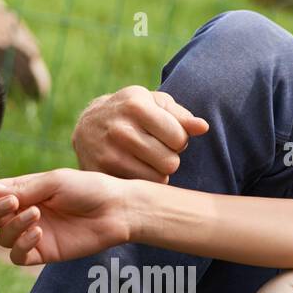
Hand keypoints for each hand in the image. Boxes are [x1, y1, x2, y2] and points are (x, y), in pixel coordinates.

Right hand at [0, 169, 132, 265]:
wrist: (116, 210)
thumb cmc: (88, 188)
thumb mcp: (54, 181)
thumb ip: (23, 188)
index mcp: (23, 191)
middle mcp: (24, 212)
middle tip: (14, 203)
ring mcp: (32, 234)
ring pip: (2, 238)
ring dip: (12, 227)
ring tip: (36, 216)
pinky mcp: (43, 252)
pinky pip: (17, 256)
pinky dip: (21, 245)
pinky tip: (38, 233)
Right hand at [71, 86, 208, 181]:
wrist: (89, 125)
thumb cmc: (131, 111)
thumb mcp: (155, 104)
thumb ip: (182, 116)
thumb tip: (203, 127)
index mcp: (136, 106)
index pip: (179, 138)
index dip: (178, 139)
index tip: (166, 135)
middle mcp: (120, 130)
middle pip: (170, 162)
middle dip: (169, 157)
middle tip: (156, 149)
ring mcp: (108, 154)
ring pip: (158, 179)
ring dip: (158, 172)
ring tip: (145, 158)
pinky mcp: (102, 173)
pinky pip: (141, 189)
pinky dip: (142, 182)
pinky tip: (133, 168)